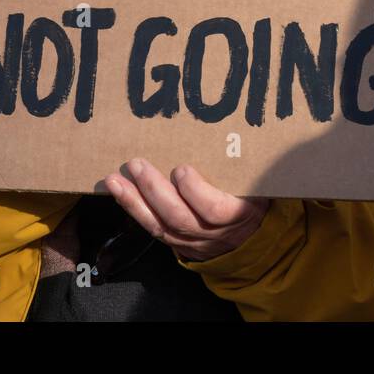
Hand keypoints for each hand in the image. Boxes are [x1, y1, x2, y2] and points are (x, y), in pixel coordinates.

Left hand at [103, 158, 270, 261]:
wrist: (253, 239)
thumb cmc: (254, 198)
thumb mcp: (258, 183)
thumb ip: (244, 164)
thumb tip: (228, 128)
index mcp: (239, 214)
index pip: (215, 209)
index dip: (195, 192)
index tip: (181, 169)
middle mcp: (214, 234)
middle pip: (180, 218)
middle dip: (155, 191)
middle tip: (137, 165)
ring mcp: (194, 243)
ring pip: (161, 227)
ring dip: (135, 202)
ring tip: (115, 181)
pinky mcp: (178, 245)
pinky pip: (154, 230)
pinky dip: (135, 211)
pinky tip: (120, 194)